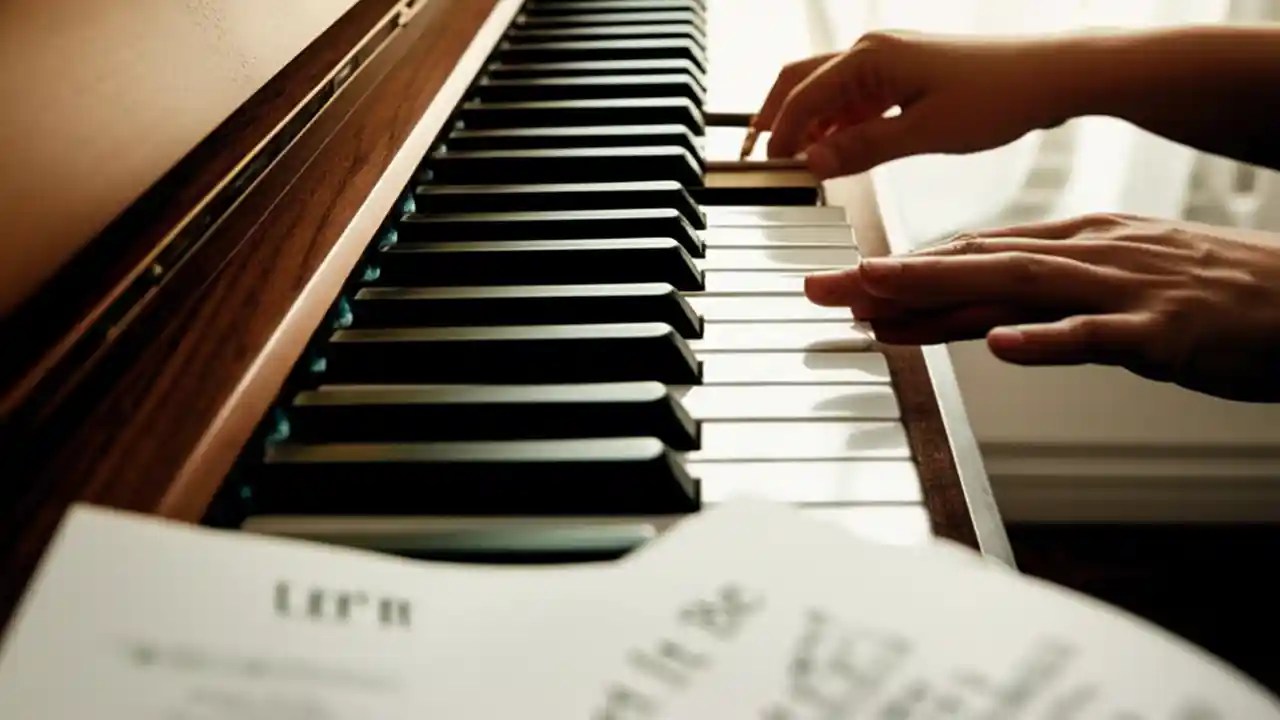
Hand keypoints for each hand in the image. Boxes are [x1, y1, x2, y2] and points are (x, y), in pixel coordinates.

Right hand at [754, 31, 1084, 179]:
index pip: (802, 97)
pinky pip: (854, 98)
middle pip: (801, 82)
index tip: (769, 167)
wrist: (1049, 76)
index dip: (779, 134)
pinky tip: (839, 151)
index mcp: (869, 58)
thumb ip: (862, 149)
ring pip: (825, 92)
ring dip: (808, 125)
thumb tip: (813, 161)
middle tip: (762, 158)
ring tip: (801, 163)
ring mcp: (887, 61)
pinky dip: (837, 124)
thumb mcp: (924, 133)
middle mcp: (871, 52)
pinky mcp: (903, 75)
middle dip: (777, 119)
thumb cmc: (998, 96)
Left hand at [803, 214, 1279, 402]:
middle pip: (974, 263)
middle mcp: (1088, 256)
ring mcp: (1124, 290)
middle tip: (825, 290)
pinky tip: (1002, 346)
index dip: (903, 272)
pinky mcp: (1165, 331)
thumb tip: (970, 321)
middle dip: (893, 276)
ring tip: (878, 296)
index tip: (845, 287)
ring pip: (1017, 286)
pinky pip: (1099, 335)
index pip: (972, 255)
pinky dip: (1049, 339)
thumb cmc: (1207, 298)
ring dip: (941, 292)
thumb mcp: (1113, 286)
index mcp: (1076, 245)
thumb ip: (1041, 301)